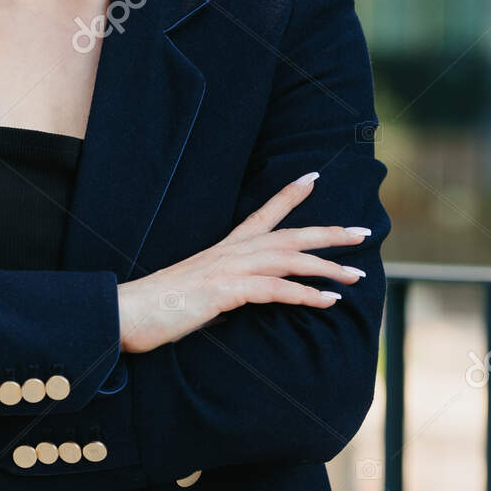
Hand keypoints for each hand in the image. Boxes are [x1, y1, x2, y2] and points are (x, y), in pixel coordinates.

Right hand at [116, 172, 370, 353]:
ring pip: (290, 259)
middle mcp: (230, 251)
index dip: (289, 194)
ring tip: (357, 274)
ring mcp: (228, 269)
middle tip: (362, 232)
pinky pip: (276, 290)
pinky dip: (305, 294)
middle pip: (290, 234)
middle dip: (329, 233)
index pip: (263, 213)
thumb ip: (226, 290)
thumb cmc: (159, 308)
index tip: (313, 177)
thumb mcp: (200, 294)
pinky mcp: (226, 290)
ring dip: (327, 266)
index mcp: (224, 249)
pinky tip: (329, 301)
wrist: (127, 313)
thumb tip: (244, 300)